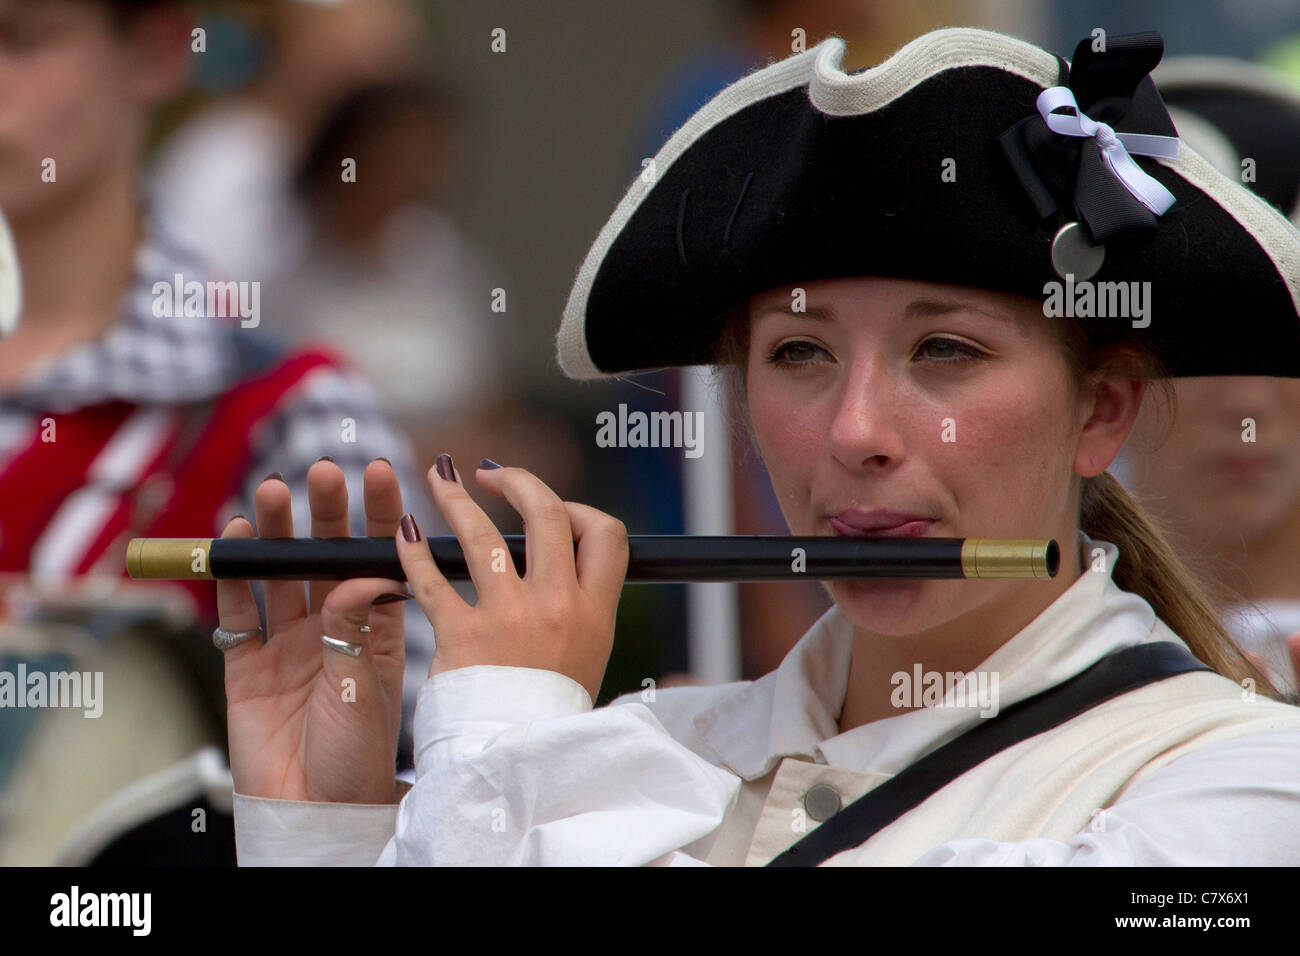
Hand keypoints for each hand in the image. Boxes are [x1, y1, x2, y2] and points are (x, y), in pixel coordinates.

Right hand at [218, 459, 407, 803]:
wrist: (313, 812)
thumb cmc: (356, 755)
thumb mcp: (366, 687)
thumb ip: (358, 630)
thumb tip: (361, 574)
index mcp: (381, 630)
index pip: (381, 559)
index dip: (381, 517)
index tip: (385, 473)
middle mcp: (335, 627)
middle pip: (328, 556)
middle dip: (326, 512)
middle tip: (325, 470)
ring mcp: (288, 641)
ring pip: (282, 573)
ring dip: (277, 531)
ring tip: (274, 489)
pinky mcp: (245, 662)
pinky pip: (238, 610)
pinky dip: (232, 574)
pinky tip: (231, 535)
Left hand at [398, 455, 627, 703]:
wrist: (513, 763)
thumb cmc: (545, 711)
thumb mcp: (586, 656)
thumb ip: (577, 606)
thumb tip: (558, 556)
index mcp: (594, 613)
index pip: (607, 534)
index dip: (581, 509)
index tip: (554, 511)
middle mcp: (556, 609)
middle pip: (547, 515)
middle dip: (518, 482)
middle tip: (493, 475)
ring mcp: (509, 620)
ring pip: (483, 535)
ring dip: (456, 499)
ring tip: (439, 477)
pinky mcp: (463, 638)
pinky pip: (432, 580)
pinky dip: (413, 551)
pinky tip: (405, 533)